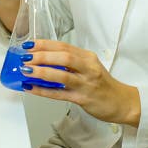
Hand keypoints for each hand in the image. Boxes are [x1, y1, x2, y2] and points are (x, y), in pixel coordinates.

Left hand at [21, 39, 140, 126]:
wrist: (122, 103)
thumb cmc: (103, 85)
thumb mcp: (89, 68)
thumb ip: (71, 63)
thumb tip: (44, 60)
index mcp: (87, 57)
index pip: (64, 46)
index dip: (44, 44)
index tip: (29, 45)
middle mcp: (88, 68)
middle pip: (63, 57)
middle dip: (42, 56)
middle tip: (25, 57)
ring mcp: (86, 84)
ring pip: (62, 75)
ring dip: (41, 72)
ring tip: (26, 71)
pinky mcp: (83, 99)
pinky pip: (60, 94)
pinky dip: (43, 91)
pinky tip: (31, 88)